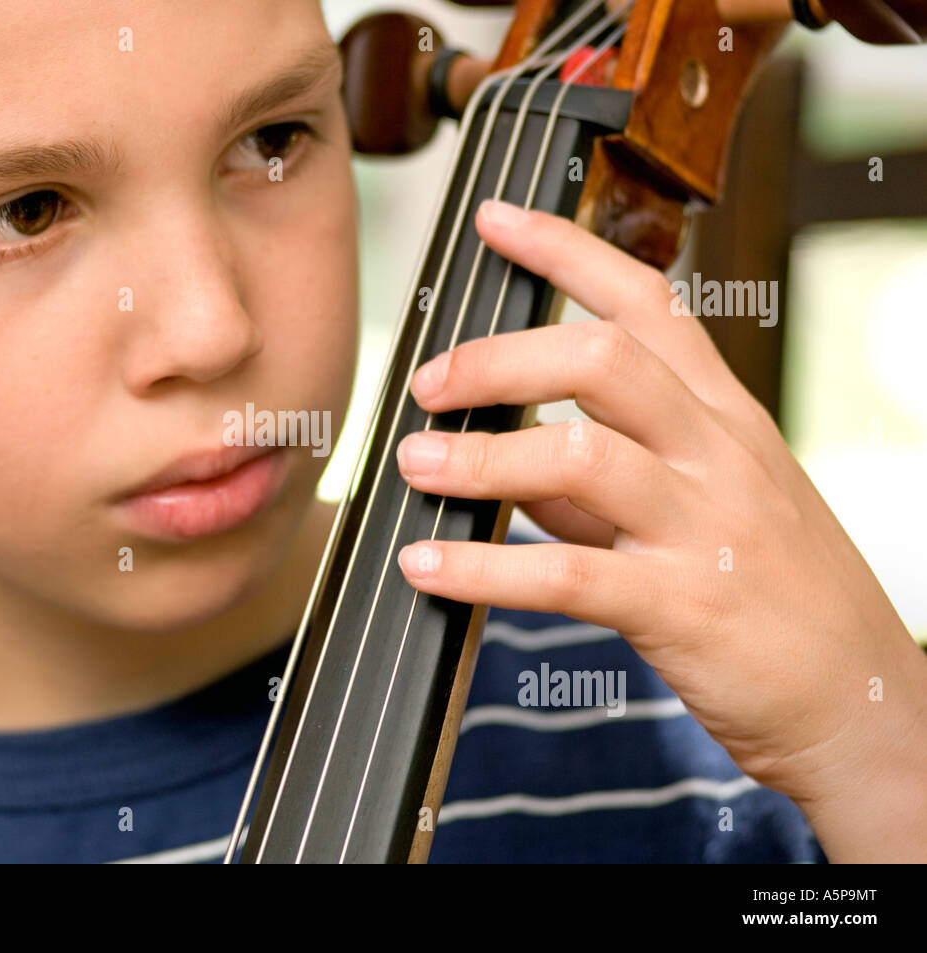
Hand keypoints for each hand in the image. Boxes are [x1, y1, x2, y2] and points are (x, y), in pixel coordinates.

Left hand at [394, 198, 926, 860]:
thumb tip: (514, 471)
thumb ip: (603, 487)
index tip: (495, 221)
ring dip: (480, 457)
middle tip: (429, 383)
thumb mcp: (707, 510)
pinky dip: (482, 567)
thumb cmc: (781, 597)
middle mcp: (716, 454)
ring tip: (413, 465)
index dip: (565, 249)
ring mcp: (702, 525)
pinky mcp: (681, 605)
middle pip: (602, 358)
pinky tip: (426, 565)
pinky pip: (565, 574)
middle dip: (499, 358)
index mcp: (722, 417)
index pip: (645, 301)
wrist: (863, 703)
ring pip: (579, 457)